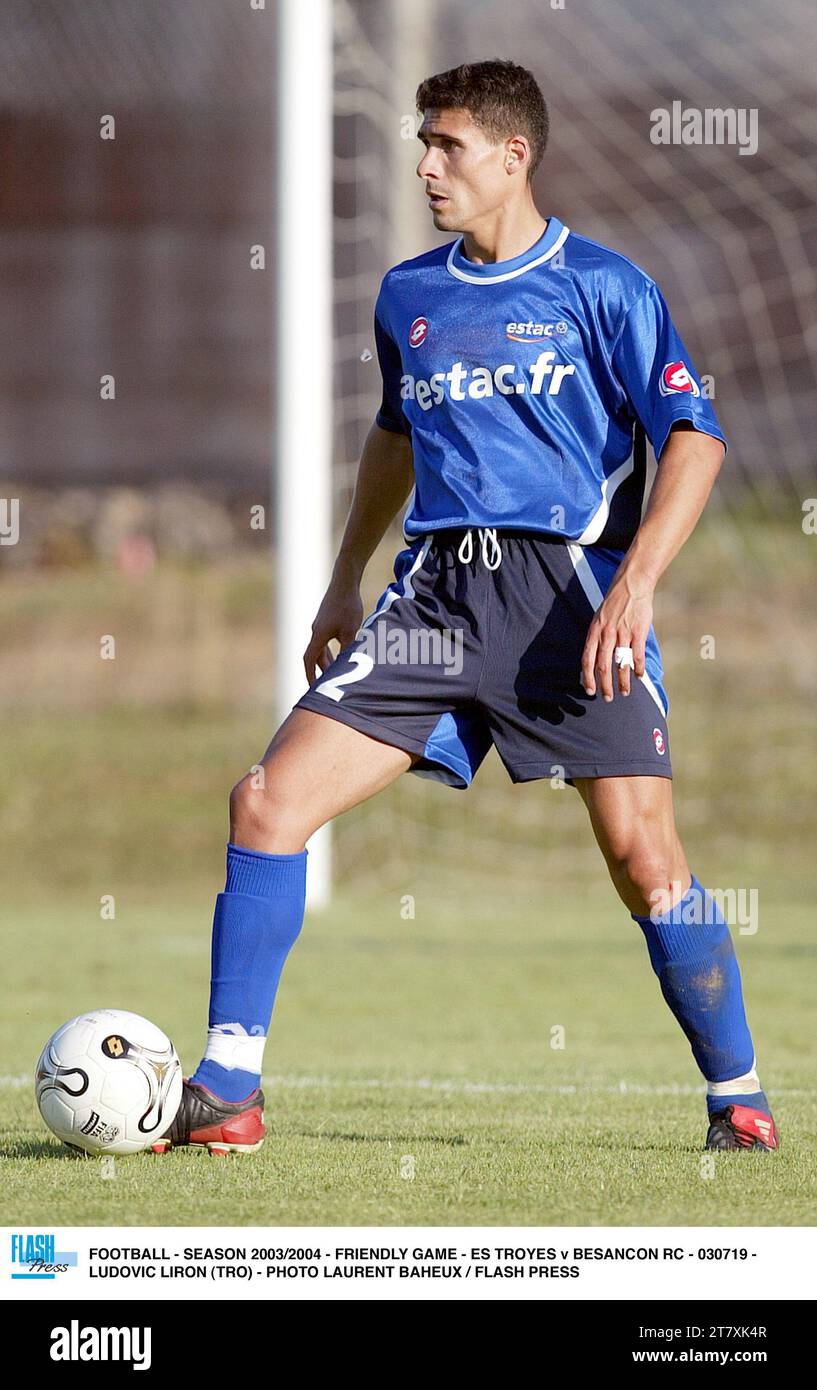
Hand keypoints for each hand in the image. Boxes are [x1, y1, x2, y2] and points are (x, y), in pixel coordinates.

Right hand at [303, 577, 364, 682]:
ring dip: (326, 660)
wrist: (344, 582)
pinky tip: (341, 649)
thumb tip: (346, 667)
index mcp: (318, 635)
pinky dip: (330, 649)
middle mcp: (315, 630)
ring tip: (336, 670)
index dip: (310, 675)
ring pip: (320, 647)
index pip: (309, 660)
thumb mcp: (350, 631)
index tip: (312, 688)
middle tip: (326, 684)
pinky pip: (324, 638)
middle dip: (319, 670)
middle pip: (314, 655)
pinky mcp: (326, 618)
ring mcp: (320, 624)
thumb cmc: (348, 606)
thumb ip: (347, 650)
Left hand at [580, 568, 653, 699]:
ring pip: (621, 664)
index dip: (587, 677)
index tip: (590, 690)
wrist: (631, 584)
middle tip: (607, 698)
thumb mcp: (600, 619)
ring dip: (623, 681)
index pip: (587, 659)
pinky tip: (639, 676)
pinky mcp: (638, 631)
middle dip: (605, 685)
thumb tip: (595, 658)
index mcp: (594, 631)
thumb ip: (598, 638)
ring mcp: (623, 633)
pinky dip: (638, 668)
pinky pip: (637, 655)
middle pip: (603, 666)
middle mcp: (607, 634)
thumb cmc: (615, 603)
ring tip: (625, 692)